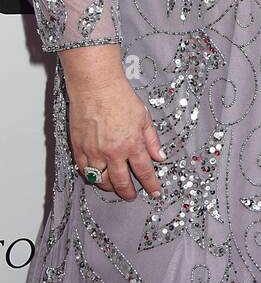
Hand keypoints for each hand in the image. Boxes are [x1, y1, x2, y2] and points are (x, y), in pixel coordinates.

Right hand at [66, 72, 164, 201]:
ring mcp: (95, 152)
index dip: (151, 185)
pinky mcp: (79, 148)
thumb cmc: (121, 97)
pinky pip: (84, 170)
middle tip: (132, 196)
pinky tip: (96, 176)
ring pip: (101, 180)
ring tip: (114, 187)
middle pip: (121, 182)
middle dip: (128, 193)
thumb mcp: (144, 117)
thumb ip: (152, 139)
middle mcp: (114, 152)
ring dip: (109, 187)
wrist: (96, 87)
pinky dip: (90, 176)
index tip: (155, 193)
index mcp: (132, 144)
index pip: (144, 172)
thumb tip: (160, 157)